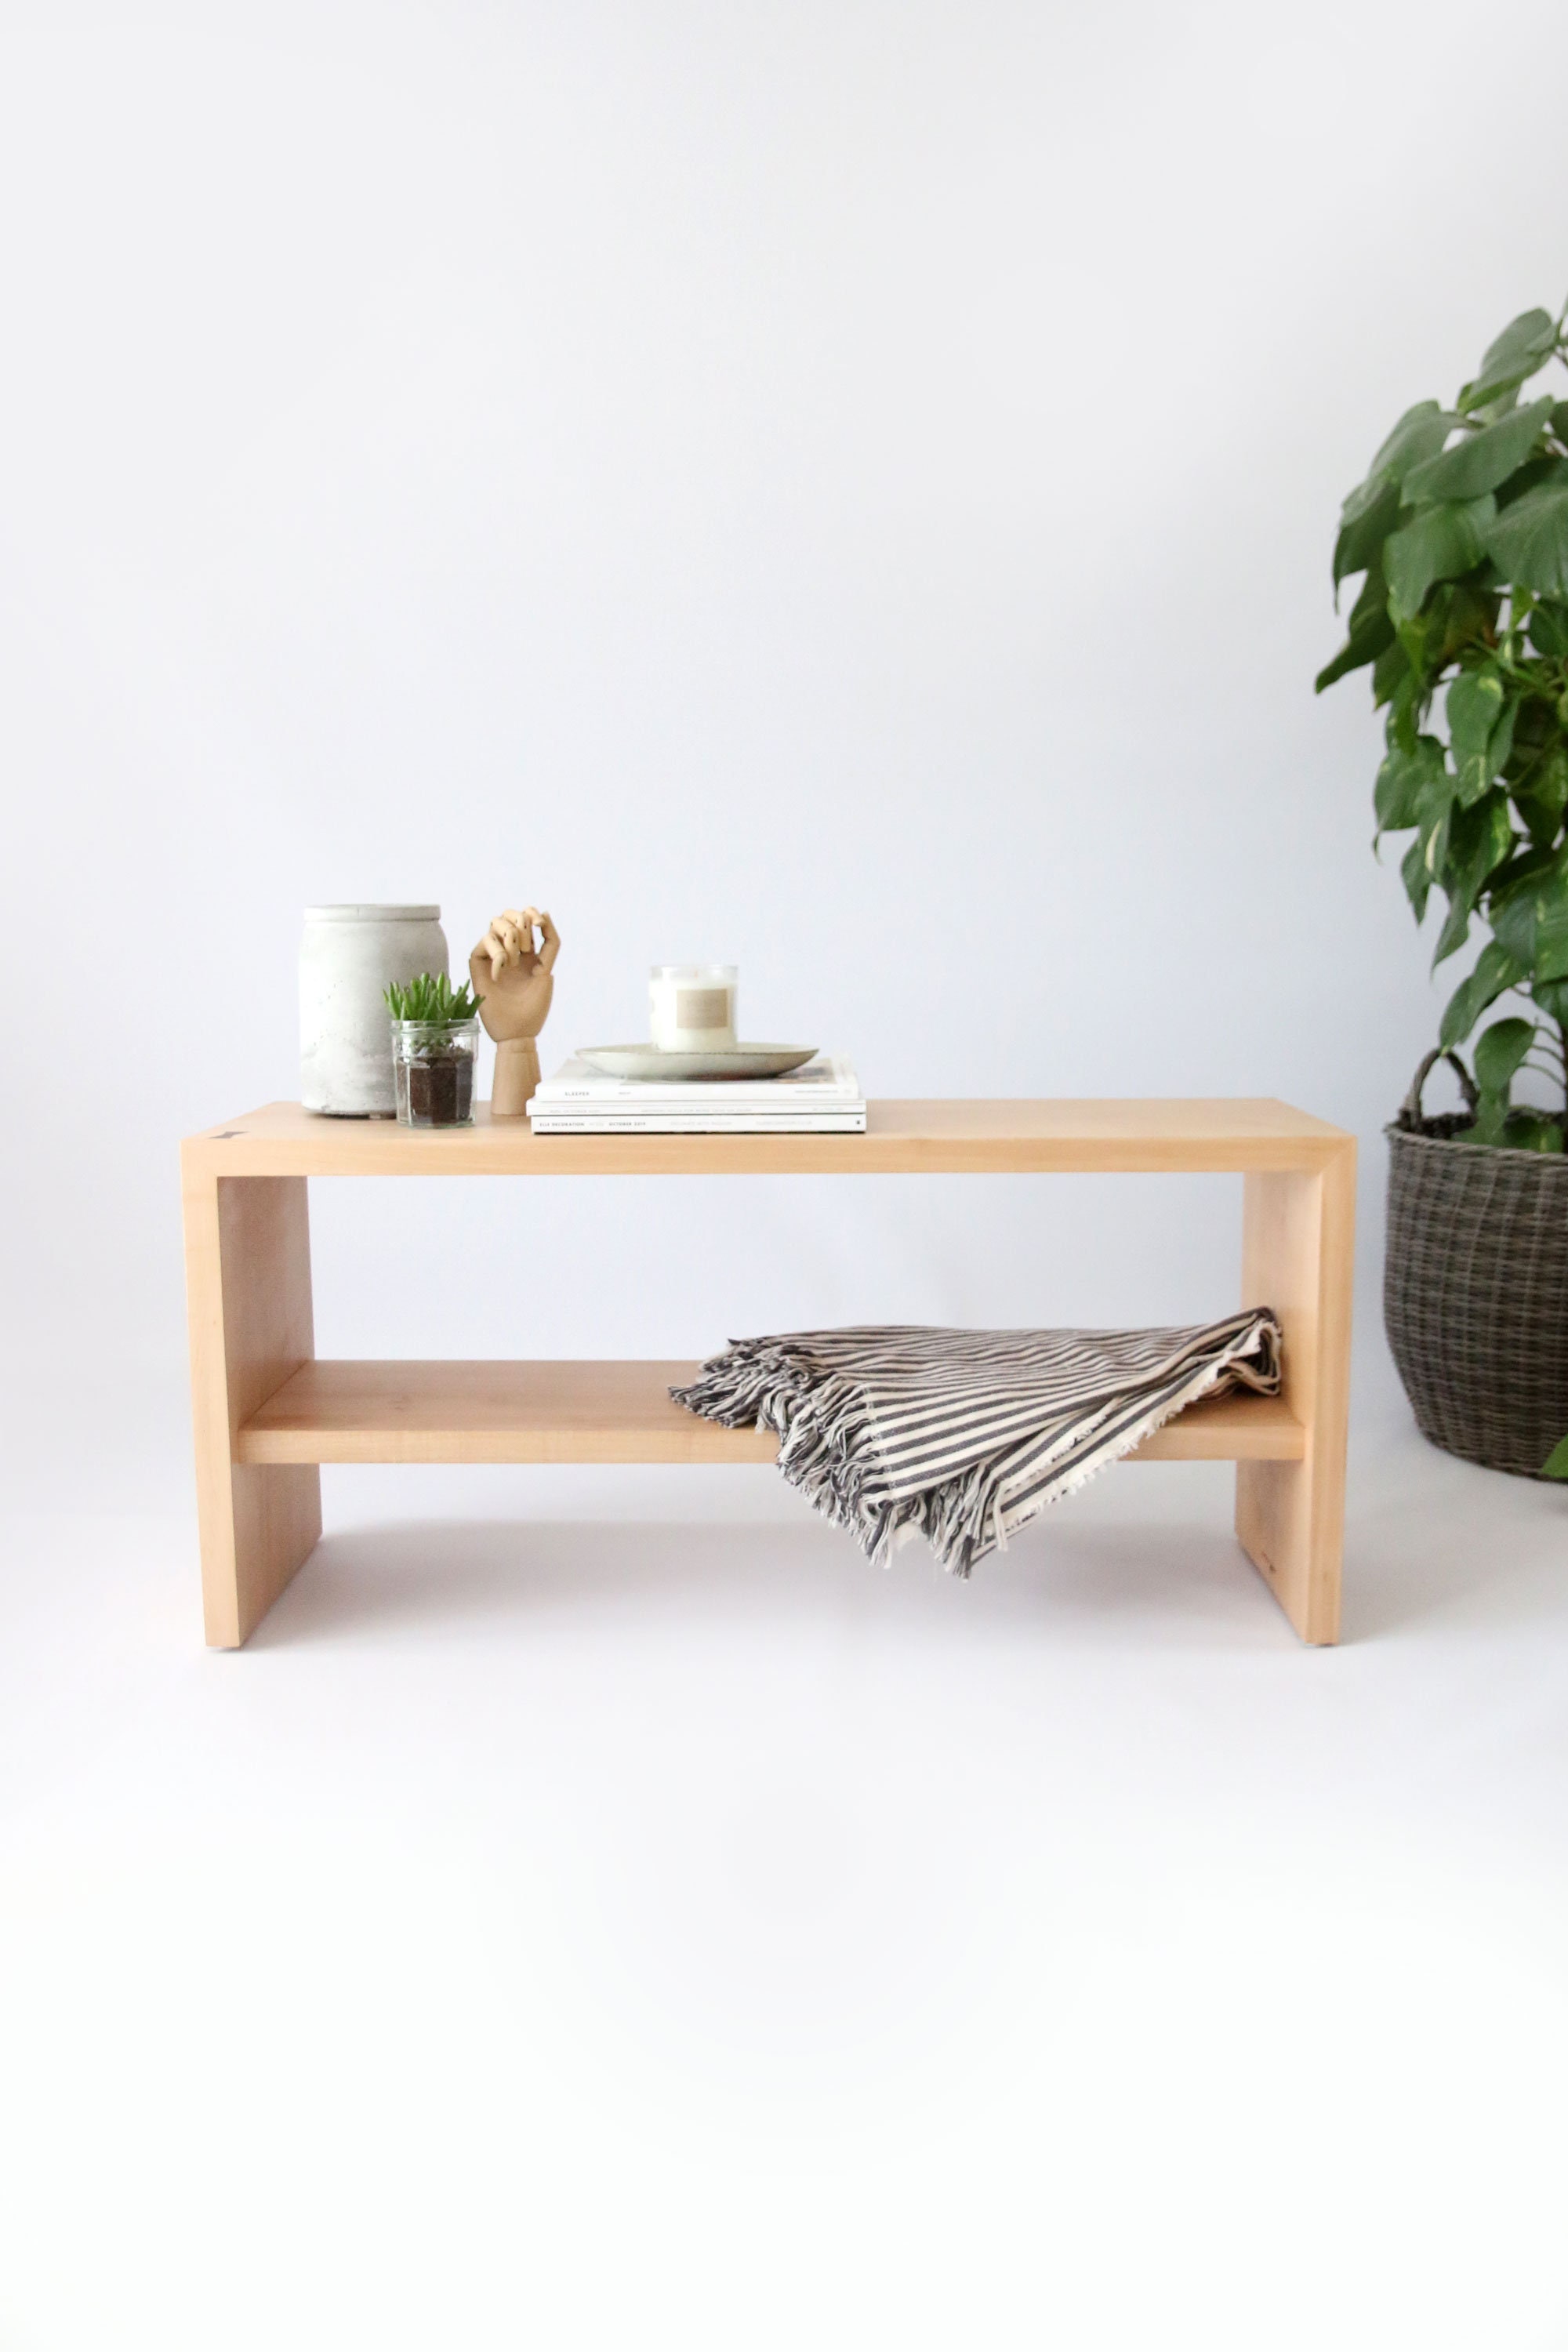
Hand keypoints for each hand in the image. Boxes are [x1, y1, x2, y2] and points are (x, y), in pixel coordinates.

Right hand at [469, 907, 558, 1042]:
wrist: (516, 1032)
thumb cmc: (534, 1008)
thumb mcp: (547, 971)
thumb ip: (550, 943)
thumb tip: (544, 914)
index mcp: (529, 953)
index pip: (527, 920)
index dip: (533, 914)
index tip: (540, 922)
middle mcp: (509, 951)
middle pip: (510, 915)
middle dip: (521, 923)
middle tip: (525, 947)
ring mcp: (493, 955)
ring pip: (496, 923)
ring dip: (509, 939)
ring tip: (513, 963)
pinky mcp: (478, 963)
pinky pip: (485, 941)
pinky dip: (496, 954)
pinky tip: (499, 974)